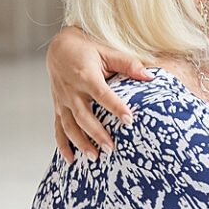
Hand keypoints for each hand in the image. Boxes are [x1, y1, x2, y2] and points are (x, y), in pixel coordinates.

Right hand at [46, 26, 151, 161]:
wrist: (59, 48)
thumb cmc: (87, 49)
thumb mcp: (107, 51)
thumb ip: (128, 63)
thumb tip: (150, 76)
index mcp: (86, 76)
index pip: (102, 94)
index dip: (115, 107)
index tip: (129, 120)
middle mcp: (72, 91)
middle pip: (83, 115)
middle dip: (96, 133)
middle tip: (111, 148)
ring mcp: (63, 101)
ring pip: (69, 125)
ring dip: (81, 142)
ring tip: (94, 157)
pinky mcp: (58, 107)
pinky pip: (58, 128)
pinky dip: (63, 145)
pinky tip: (71, 160)